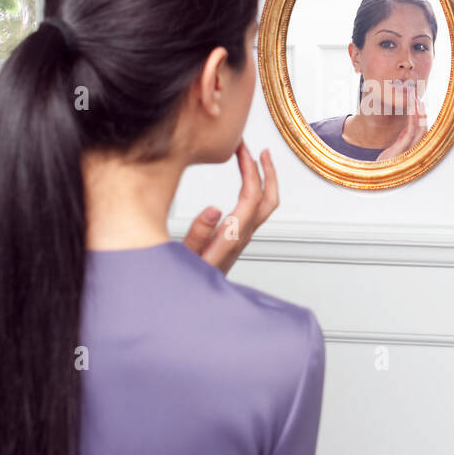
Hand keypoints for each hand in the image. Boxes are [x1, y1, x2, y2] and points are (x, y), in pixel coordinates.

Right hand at [180, 140, 278, 275]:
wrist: (189, 305)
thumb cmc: (184, 283)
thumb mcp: (184, 259)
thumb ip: (198, 235)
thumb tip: (214, 209)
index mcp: (231, 238)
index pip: (251, 198)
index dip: (251, 170)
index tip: (242, 149)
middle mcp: (241, 237)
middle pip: (268, 200)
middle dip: (267, 171)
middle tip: (256, 149)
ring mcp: (241, 239)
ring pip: (264, 206)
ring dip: (263, 180)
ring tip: (253, 158)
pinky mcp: (236, 240)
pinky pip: (254, 211)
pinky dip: (254, 191)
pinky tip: (244, 182)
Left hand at [375, 86, 427, 161]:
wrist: (376, 176)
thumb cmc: (385, 164)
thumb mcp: (393, 150)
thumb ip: (401, 139)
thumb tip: (407, 128)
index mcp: (412, 148)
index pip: (422, 130)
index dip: (422, 116)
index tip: (418, 104)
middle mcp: (415, 149)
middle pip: (424, 127)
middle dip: (422, 112)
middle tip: (418, 98)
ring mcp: (410, 150)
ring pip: (421, 129)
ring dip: (419, 113)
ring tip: (416, 101)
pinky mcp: (403, 151)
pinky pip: (411, 133)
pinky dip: (413, 121)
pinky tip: (412, 112)